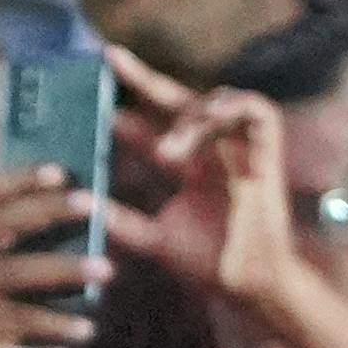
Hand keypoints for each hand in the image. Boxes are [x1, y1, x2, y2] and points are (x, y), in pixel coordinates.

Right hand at [0, 163, 102, 347]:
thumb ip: (14, 236)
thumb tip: (72, 208)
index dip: (20, 178)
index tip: (61, 171)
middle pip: (0, 224)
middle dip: (48, 210)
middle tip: (92, 203)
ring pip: (15, 272)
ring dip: (64, 268)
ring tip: (107, 268)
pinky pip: (19, 319)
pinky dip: (56, 322)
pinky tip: (89, 327)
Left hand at [100, 49, 302, 309]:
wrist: (251, 289)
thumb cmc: (210, 264)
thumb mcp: (155, 237)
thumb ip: (121, 219)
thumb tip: (79, 201)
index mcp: (188, 164)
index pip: (153, 123)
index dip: (127, 102)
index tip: (94, 81)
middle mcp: (212, 150)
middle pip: (179, 101)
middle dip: (145, 79)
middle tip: (112, 58)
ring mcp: (240, 150)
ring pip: (215, 102)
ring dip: (189, 115)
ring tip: (165, 151)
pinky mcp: (269, 154)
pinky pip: (259, 112)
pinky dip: (235, 105)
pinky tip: (212, 114)